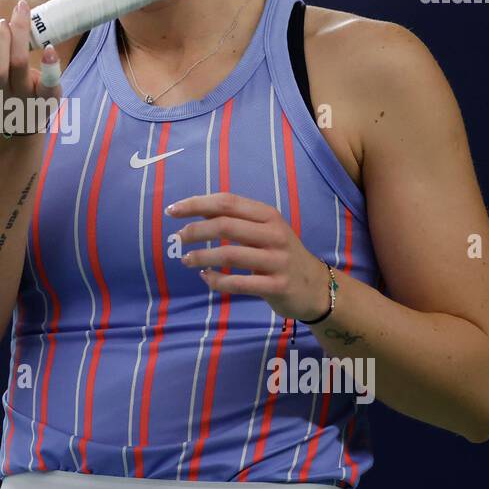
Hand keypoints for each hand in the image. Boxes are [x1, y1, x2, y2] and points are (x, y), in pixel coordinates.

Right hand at [0, 0, 62, 132]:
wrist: (19, 121)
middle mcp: (1, 96)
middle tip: (1, 23)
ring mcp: (25, 98)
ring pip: (20, 65)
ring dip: (19, 36)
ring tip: (20, 13)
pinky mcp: (47, 98)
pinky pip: (50, 84)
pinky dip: (50, 66)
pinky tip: (49, 49)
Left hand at [168, 192, 328, 321]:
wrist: (316, 286)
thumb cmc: (281, 254)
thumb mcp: (265, 230)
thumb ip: (237, 220)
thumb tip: (196, 211)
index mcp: (268, 215)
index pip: (227, 202)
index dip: (196, 204)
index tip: (172, 210)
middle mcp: (274, 234)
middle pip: (225, 225)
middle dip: (195, 230)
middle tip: (178, 238)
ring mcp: (277, 260)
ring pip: (229, 254)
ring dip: (201, 257)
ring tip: (186, 260)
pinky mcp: (276, 286)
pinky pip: (238, 283)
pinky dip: (216, 280)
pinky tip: (205, 278)